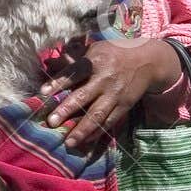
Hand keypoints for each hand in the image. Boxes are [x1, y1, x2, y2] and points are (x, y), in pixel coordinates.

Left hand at [39, 37, 182, 151]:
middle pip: (84, 96)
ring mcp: (115, 95)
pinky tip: (85, 141)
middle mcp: (105, 79)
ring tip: (69, 142)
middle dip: (67, 110)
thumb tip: (51, 64)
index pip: (74, 73)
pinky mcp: (123, 106)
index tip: (42, 93)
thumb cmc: (115, 53)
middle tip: (51, 122)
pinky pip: (109, 122)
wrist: (147, 62)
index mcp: (96, 62)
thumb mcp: (96, 48)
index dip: (58, 82)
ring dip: (82, 129)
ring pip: (97, 114)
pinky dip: (97, 132)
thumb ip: (76, 58)